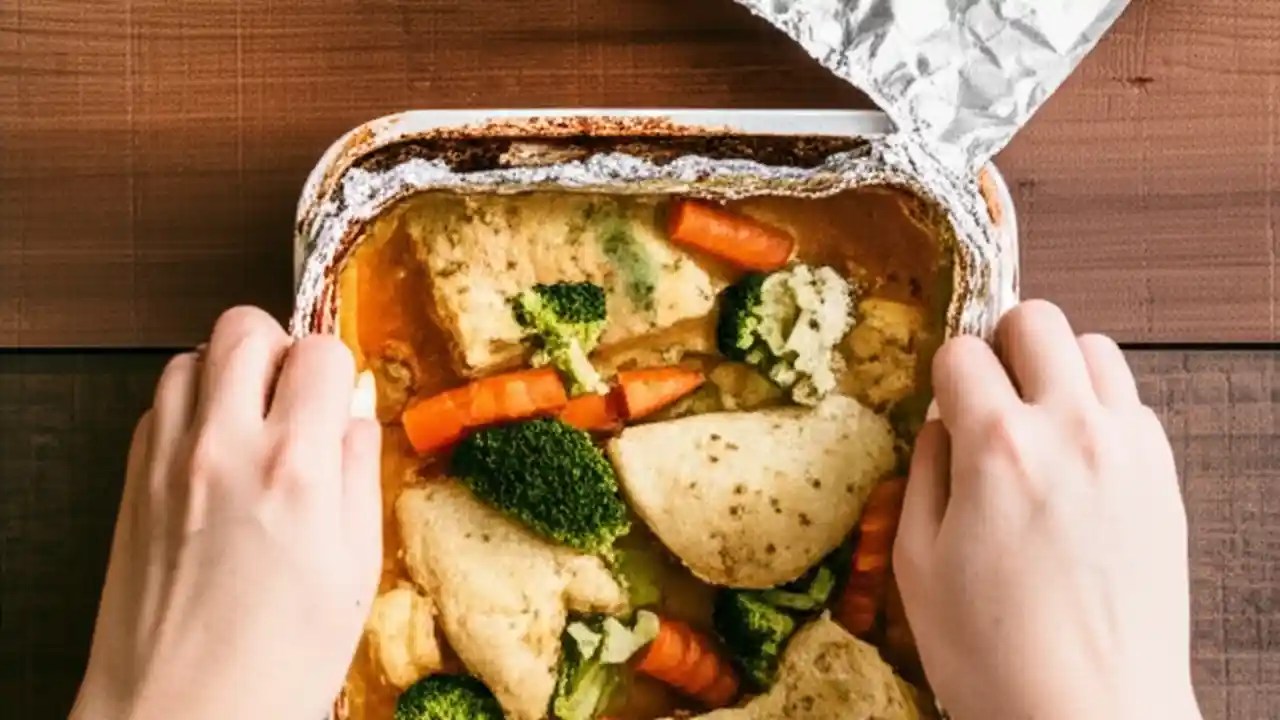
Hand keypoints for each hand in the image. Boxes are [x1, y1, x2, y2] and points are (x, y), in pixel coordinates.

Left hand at [71, 307, 380, 719]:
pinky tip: (215, 451)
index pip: (319, 352)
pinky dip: (189, 406)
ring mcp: (167, 460)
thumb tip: (357, 423)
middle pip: (245, 328)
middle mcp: (225, 448)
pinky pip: (158, 403)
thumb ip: (359, 478)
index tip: (342, 398)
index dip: (338, 370)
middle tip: (296, 393)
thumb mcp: (355, 570)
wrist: (182, 714)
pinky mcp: (131, 481)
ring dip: (228, 371)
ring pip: (192, 355)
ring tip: (252, 418)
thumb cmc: (276, 662)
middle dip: (280, 347)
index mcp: (297, 469)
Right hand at [893, 300, 1199, 719]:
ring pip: (1096, 347)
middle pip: (1039, 320)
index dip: (942, 375)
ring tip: (1038, 421)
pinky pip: (1133, 403)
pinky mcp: (1164, 479)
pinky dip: (1101, 409)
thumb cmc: (991, 653)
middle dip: (1002, 345)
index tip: (942, 404)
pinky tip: (1078, 461)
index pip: (963, 351)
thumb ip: (923, 473)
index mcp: (997, 448)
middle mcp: (1071, 430)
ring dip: (1058, 369)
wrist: (1090, 714)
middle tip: (990, 395)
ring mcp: (1129, 450)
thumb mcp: (917, 563)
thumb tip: (939, 425)